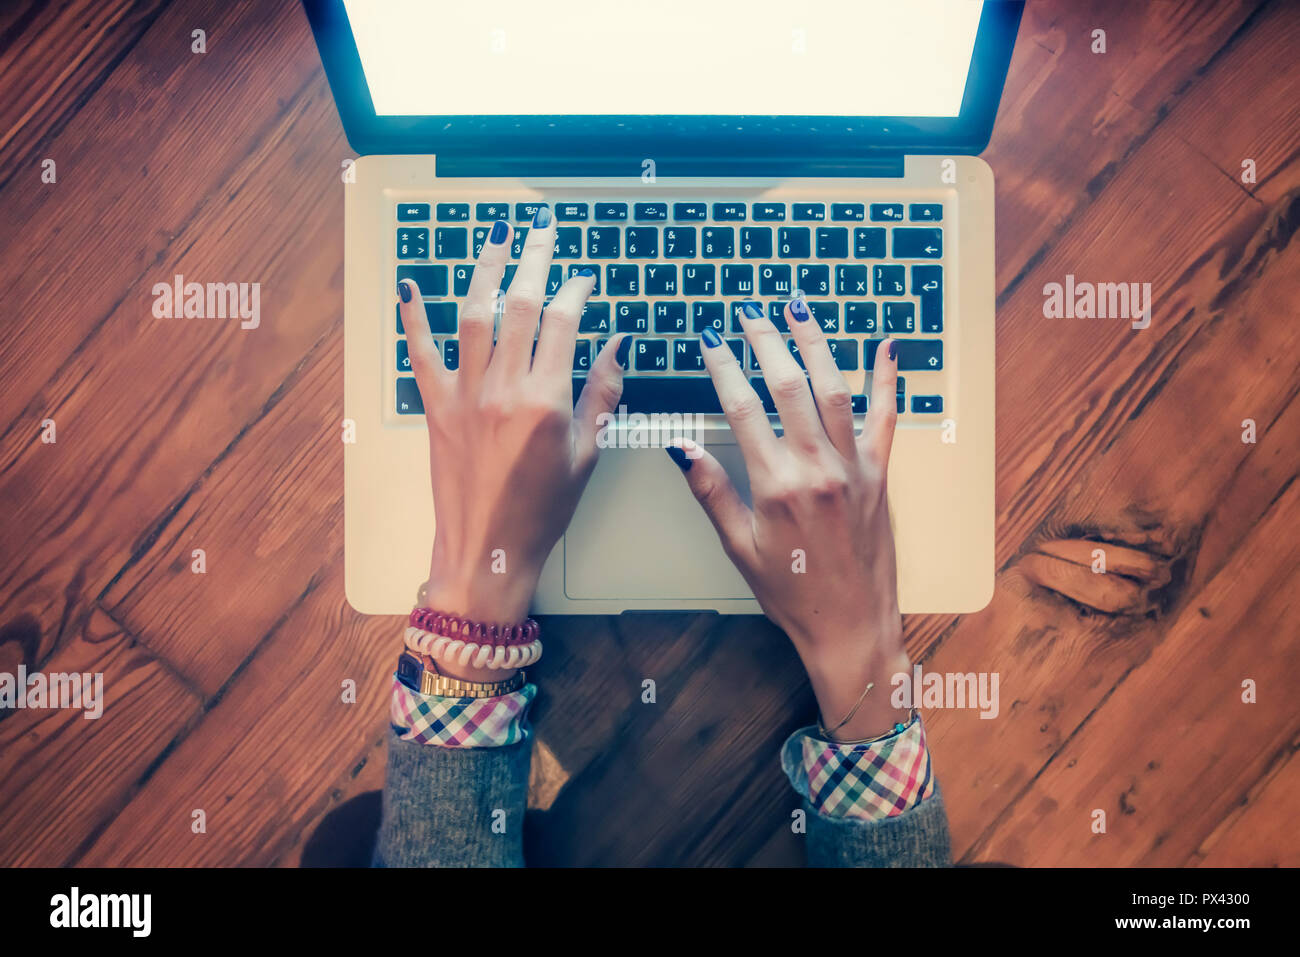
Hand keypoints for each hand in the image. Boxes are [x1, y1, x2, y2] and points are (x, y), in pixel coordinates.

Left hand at [398, 208, 629, 680]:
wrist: (486, 552)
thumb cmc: (542, 512)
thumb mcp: (586, 455)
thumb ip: (602, 395)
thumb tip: (615, 347)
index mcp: (547, 400)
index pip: (564, 323)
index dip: (576, 291)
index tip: (584, 278)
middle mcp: (504, 388)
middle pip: (521, 305)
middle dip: (534, 259)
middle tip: (542, 230)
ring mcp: (465, 394)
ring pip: (474, 314)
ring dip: (484, 270)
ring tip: (495, 238)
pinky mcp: (436, 407)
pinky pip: (422, 352)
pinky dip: (414, 317)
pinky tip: (410, 286)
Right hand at [669, 300, 910, 740]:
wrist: (852, 626)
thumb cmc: (792, 594)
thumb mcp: (739, 548)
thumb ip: (711, 492)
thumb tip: (680, 448)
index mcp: (776, 486)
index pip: (742, 409)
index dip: (723, 367)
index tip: (710, 340)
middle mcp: (817, 468)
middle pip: (788, 386)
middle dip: (765, 342)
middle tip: (749, 313)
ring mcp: (853, 468)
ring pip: (834, 389)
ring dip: (816, 344)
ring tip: (798, 309)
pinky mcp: (880, 474)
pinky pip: (886, 418)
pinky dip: (888, 381)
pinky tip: (887, 347)